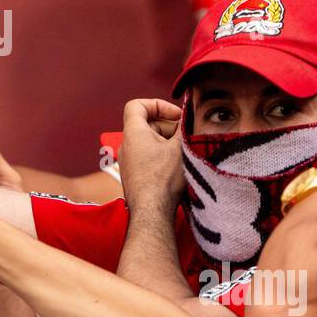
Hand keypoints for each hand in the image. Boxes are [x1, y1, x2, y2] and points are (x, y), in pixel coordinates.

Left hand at [118, 98, 183, 212]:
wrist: (151, 212)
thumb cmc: (162, 180)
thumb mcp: (180, 147)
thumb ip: (185, 127)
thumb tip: (190, 117)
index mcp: (133, 133)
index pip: (136, 105)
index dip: (157, 104)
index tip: (175, 114)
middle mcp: (126, 145)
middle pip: (147, 124)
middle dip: (169, 126)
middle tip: (187, 135)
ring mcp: (129, 162)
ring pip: (149, 142)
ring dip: (168, 142)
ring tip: (185, 152)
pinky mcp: (134, 176)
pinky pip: (148, 157)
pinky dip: (163, 156)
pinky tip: (178, 166)